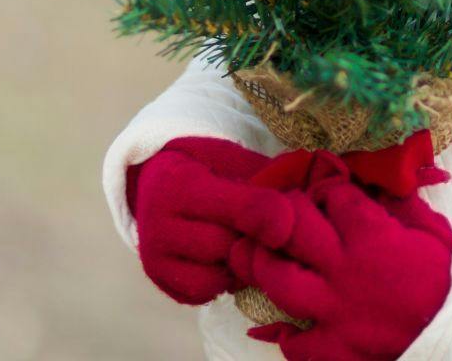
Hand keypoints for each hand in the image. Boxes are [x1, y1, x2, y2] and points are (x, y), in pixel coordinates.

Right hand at [128, 137, 292, 305]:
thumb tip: (298, 213)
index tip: (292, 222)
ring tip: (239, 245)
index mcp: (181, 181)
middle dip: (250, 241)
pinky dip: (218, 282)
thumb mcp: (232, 159)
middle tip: (263, 232)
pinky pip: (200, 294)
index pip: (238, 209)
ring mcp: (153, 252)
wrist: (156, 180)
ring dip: (235, 267)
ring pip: (214, 277)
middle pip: (228, 247)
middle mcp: (158, 220)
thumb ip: (263, 181)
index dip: (270, 216)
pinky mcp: (156, 276)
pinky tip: (221, 261)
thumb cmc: (204, 166)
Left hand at [231, 173, 451, 360]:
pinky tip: (289, 324)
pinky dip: (288, 336)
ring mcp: (336, 311)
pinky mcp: (337, 349)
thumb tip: (380, 178)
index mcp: (372, 235)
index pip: (332, 195)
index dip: (326, 189)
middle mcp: (345, 269)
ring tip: (260, 257)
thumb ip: (401, 203)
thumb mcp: (433, 231)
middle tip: (283, 213)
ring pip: (278, 281)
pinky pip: (297, 345)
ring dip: (263, 266)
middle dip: (281, 212)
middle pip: (291, 229)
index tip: (328, 193)